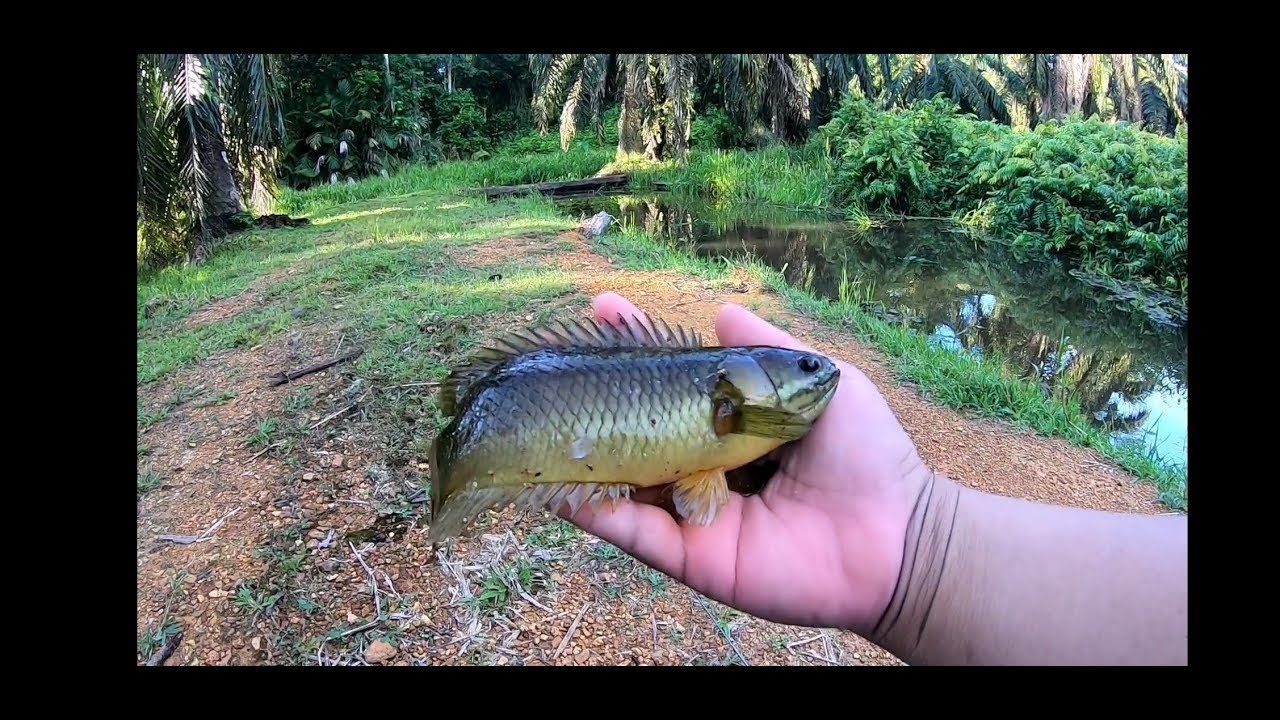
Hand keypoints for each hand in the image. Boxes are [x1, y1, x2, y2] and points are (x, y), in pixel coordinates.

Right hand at [556, 292, 935, 633]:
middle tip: (555, 358)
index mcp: (732, 426)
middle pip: (638, 429)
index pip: (672, 380)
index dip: (638, 345)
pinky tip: (558, 485)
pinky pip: (634, 534)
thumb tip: (721, 308)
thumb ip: (767, 350)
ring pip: (624, 482)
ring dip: (582, 452)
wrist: (898, 538)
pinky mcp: (693, 558)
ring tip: (538, 415)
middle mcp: (705, 467)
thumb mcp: (822, 381)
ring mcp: (694, 513)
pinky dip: (596, 512)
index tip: (606, 306)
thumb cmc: (870, 456)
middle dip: (596, 394)